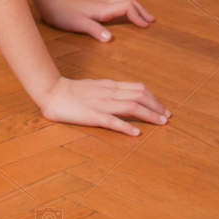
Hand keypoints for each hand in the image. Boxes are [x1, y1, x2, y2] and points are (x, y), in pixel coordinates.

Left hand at [40, 0, 154, 42]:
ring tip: (142, 16)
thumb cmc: (64, 15)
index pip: (126, 7)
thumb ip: (95, 30)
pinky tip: (123, 11)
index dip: (137, 16)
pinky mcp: (95, 2)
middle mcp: (103, 2)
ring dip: (135, 7)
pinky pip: (115, 1)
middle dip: (141, 10)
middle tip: (151, 21)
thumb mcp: (79, 25)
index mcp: (103, 8)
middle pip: (128, 1)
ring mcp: (99, 1)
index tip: (145, 26)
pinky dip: (125, 5)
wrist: (51, 2)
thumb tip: (110, 38)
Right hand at [40, 74, 169, 136]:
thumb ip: (110, 91)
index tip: (163, 109)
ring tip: (161, 123)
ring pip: (131, 106)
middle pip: (139, 95)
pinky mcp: (92, 115)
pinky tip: (136, 133)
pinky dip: (126, 126)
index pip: (137, 88)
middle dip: (156, 106)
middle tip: (167, 117)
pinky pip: (112, 121)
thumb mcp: (95, 87)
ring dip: (149, 115)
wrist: (51, 91)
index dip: (153, 98)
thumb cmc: (71, 91)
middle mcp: (109, 92)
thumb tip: (126, 97)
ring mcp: (101, 103)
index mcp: (109, 85)